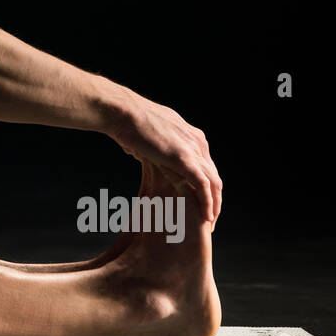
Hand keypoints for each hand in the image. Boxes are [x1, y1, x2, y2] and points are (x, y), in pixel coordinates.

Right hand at [103, 89, 221, 227]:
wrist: (121, 112)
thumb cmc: (126, 120)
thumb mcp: (145, 132)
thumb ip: (148, 142)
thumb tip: (136, 150)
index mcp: (190, 134)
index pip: (205, 165)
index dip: (205, 185)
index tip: (199, 201)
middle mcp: (197, 141)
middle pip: (214, 175)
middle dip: (214, 198)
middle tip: (209, 218)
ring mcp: (193, 149)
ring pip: (214, 183)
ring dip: (214, 205)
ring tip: (210, 223)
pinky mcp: (185, 158)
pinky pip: (204, 186)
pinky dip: (207, 203)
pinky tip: (206, 217)